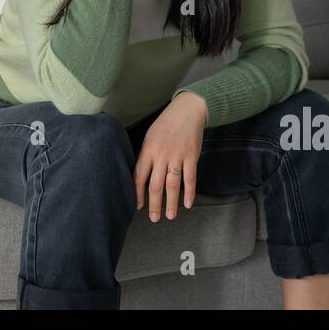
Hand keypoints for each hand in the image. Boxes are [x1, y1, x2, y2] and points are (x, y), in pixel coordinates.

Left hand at [135, 92, 206, 221]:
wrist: (187, 110)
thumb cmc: (166, 124)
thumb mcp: (151, 137)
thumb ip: (146, 156)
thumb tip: (140, 177)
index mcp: (148, 150)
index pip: (139, 176)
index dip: (137, 194)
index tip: (137, 207)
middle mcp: (161, 155)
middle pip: (156, 185)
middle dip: (154, 204)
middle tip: (154, 218)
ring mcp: (177, 156)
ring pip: (173, 185)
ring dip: (171, 203)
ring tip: (170, 216)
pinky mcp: (191, 156)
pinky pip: (190, 178)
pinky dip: (189, 192)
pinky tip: (188, 203)